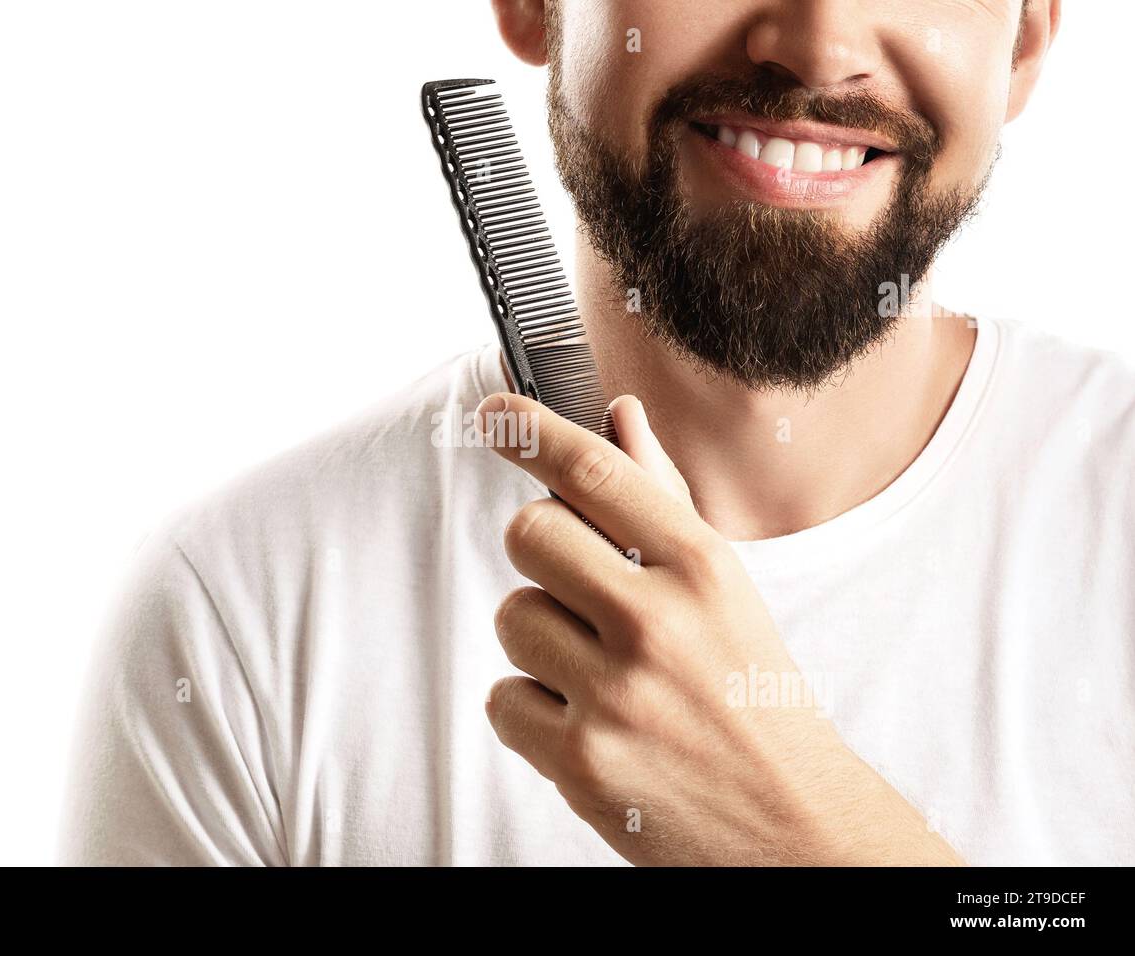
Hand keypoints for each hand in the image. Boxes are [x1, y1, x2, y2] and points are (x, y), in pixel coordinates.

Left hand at [477, 391, 962, 865]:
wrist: (793, 828)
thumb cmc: (754, 698)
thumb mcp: (726, 591)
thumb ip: (661, 503)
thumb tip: (619, 415)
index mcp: (702, 569)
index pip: (596, 474)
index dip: (534, 433)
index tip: (495, 413)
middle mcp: (657, 622)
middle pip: (529, 535)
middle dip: (541, 554)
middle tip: (578, 589)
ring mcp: (615, 694)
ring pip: (513, 616)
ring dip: (540, 640)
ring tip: (600, 674)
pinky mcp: (580, 761)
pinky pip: (502, 698)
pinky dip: (532, 711)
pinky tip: (587, 725)